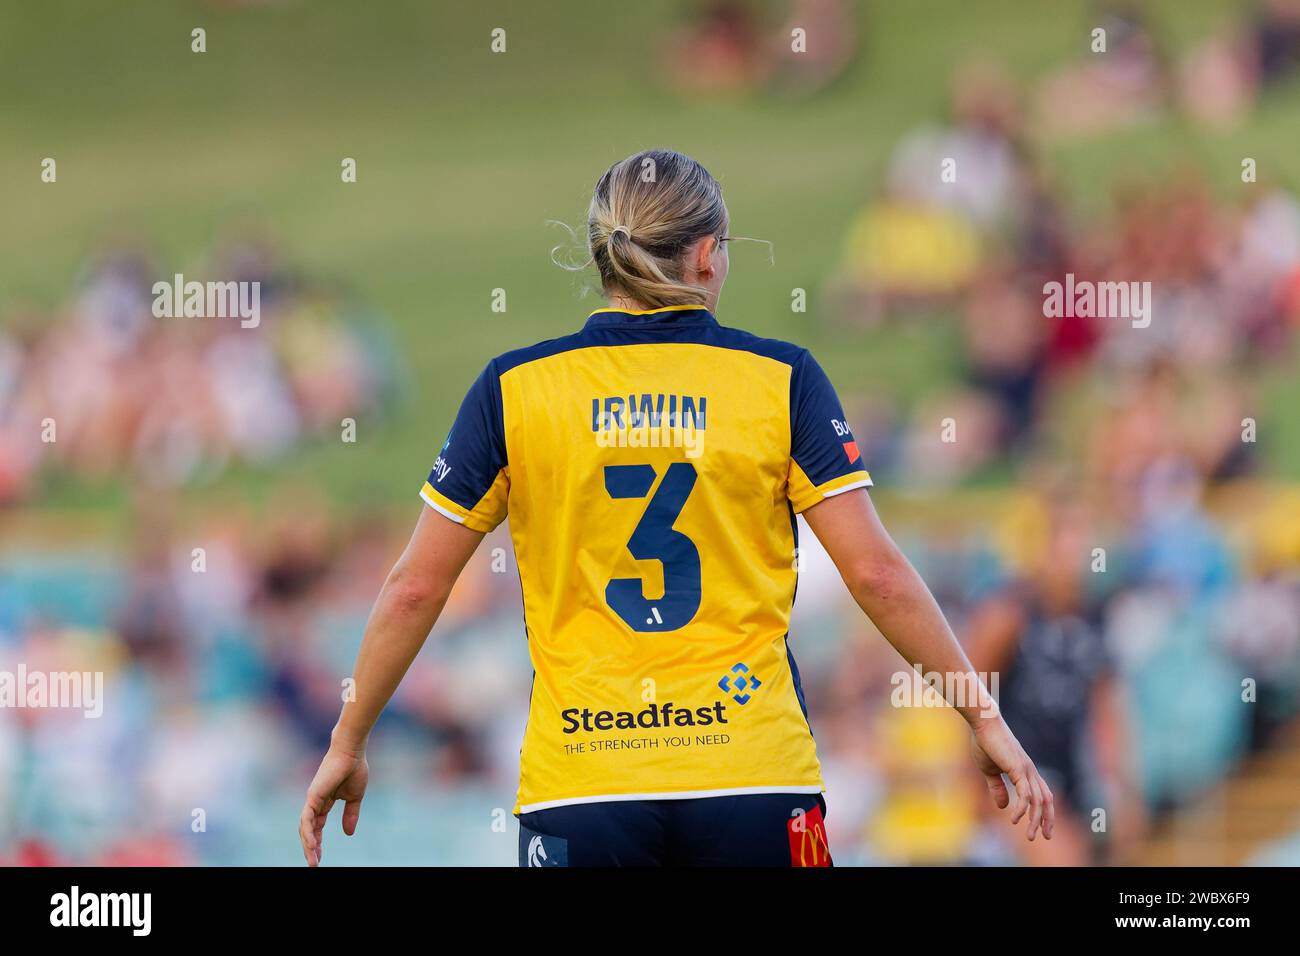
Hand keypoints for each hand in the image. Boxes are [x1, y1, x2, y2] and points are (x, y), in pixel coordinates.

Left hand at [299, 743, 368, 865]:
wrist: (352, 752)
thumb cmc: (354, 769)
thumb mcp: (355, 798)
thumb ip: (351, 815)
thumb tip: (349, 833)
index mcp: (324, 801)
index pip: (317, 826)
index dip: (318, 841)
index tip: (320, 857)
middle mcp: (315, 802)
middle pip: (308, 830)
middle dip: (311, 848)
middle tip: (314, 864)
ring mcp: (312, 799)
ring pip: (305, 828)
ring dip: (309, 846)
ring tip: (313, 861)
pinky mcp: (313, 797)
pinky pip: (307, 820)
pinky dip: (309, 834)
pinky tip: (313, 846)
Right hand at [969, 719, 1054, 840]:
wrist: (983, 723)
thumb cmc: (984, 743)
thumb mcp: (989, 770)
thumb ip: (997, 788)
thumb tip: (1002, 806)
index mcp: (1025, 770)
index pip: (1042, 794)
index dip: (1045, 812)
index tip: (1043, 828)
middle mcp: (1030, 771)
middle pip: (1046, 799)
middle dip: (1047, 820)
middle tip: (1044, 836)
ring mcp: (1026, 770)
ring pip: (1038, 801)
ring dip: (1035, 820)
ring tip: (1029, 835)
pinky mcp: (1018, 769)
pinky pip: (1026, 794)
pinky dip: (1023, 809)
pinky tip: (1015, 819)